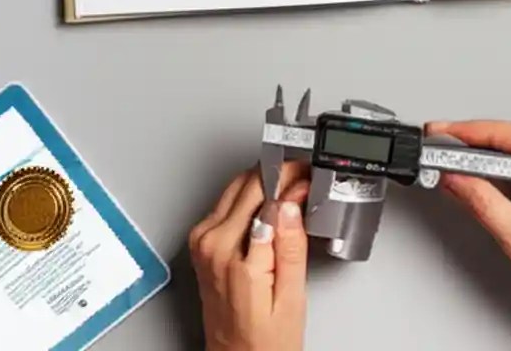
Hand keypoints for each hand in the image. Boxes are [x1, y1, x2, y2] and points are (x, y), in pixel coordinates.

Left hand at [189, 162, 311, 350]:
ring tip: (292, 196)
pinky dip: (251, 198)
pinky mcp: (201, 242)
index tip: (308, 177)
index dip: (291, 180)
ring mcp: (202, 241)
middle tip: (304, 182)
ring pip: (236, 189)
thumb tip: (290, 205)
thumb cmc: (262, 340)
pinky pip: (227, 204)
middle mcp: (212, 243)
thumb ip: (291, 247)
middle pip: (247, 184)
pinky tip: (271, 211)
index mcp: (234, 256)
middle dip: (279, 177)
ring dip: (265, 184)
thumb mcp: (291, 298)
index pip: (265, 194)